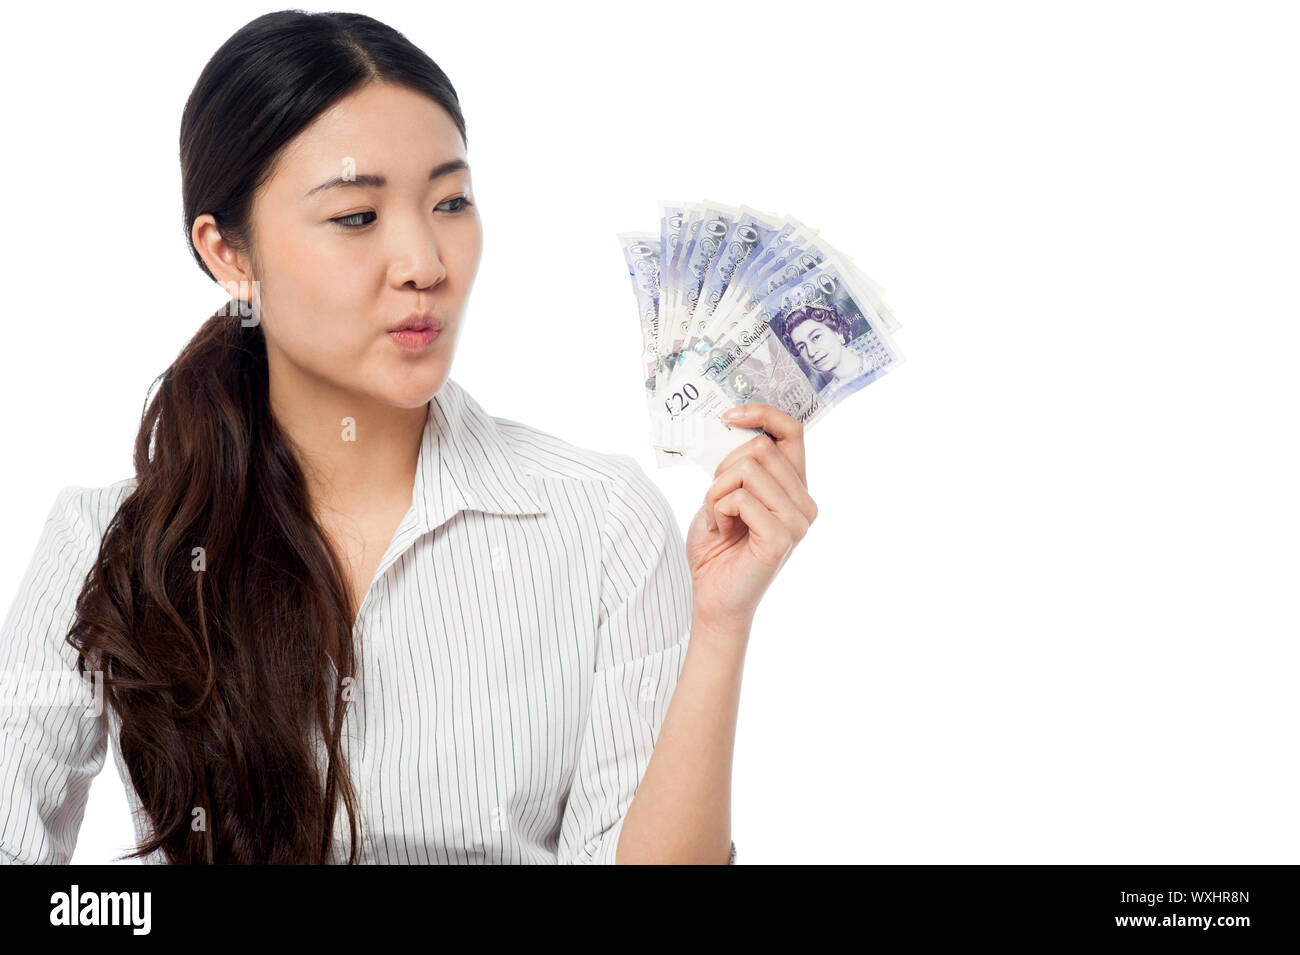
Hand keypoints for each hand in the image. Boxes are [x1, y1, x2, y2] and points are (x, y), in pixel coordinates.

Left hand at [684, 403, 817, 637]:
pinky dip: (718, 510)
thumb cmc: (718, 547)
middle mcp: (804, 502)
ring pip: (748, 468)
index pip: (792, 431)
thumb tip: (735, 423)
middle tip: (717, 500)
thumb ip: (740, 464)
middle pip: (761, 447)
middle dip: (724, 468)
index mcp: (795, 487)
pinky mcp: (782, 537)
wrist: (713, 598)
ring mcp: (797, 521)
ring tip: (719, 519)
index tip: (730, 415)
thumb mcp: (726, 493)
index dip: (762, 413)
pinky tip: (722, 532)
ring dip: (717, 491)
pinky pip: (740, 498)